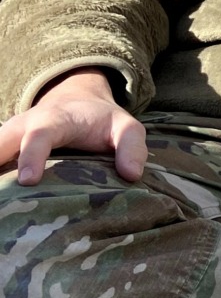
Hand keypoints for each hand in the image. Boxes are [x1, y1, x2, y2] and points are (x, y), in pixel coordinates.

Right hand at [0, 70, 146, 186]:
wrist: (78, 100)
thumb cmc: (101, 120)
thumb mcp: (125, 127)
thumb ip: (132, 147)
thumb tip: (131, 174)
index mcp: (55, 120)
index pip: (39, 136)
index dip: (31, 156)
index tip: (28, 180)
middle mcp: (26, 125)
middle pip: (2, 141)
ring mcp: (11, 135)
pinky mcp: (6, 147)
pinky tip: (2, 196)